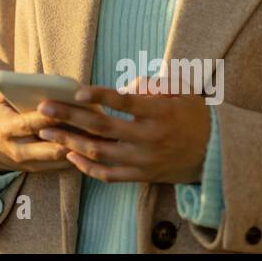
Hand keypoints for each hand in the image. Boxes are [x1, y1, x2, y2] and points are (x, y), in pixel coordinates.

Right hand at [0, 94, 111, 173]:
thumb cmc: (3, 116)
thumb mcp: (3, 100)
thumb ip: (18, 88)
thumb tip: (45, 79)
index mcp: (7, 127)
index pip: (31, 123)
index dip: (51, 117)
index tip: (70, 108)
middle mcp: (17, 149)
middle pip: (49, 145)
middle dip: (73, 136)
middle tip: (96, 126)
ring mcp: (28, 164)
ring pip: (59, 160)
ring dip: (81, 148)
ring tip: (102, 137)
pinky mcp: (38, 172)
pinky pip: (62, 167)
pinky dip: (79, 157)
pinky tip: (95, 146)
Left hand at [33, 78, 210, 183]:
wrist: (217, 154)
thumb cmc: (195, 117)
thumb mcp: (182, 92)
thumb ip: (154, 85)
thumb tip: (128, 85)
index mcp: (159, 113)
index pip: (124, 102)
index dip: (99, 95)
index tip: (76, 91)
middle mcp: (149, 137)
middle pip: (102, 126)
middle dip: (69, 116)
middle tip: (44, 107)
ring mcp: (143, 159)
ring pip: (99, 152)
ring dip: (69, 140)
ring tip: (46, 130)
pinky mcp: (141, 175)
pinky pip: (108, 174)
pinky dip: (86, 167)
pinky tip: (69, 154)